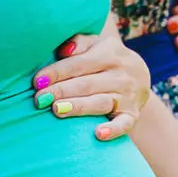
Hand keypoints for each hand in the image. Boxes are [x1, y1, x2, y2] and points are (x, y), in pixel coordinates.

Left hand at [32, 35, 149, 140]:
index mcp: (110, 53)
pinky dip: (113, 129)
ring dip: (78, 107)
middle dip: (61, 91)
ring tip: (57, 110)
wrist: (140, 76)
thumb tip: (64, 50)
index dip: (57, 72)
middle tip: (40, 99)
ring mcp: (128, 96)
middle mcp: (121, 75)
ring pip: (100, 102)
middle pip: (86, 84)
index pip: (79, 63)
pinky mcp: (132, 115)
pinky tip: (99, 134)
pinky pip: (124, 124)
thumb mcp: (97, 44)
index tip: (38, 81)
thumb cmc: (106, 60)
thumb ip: (80, 42)